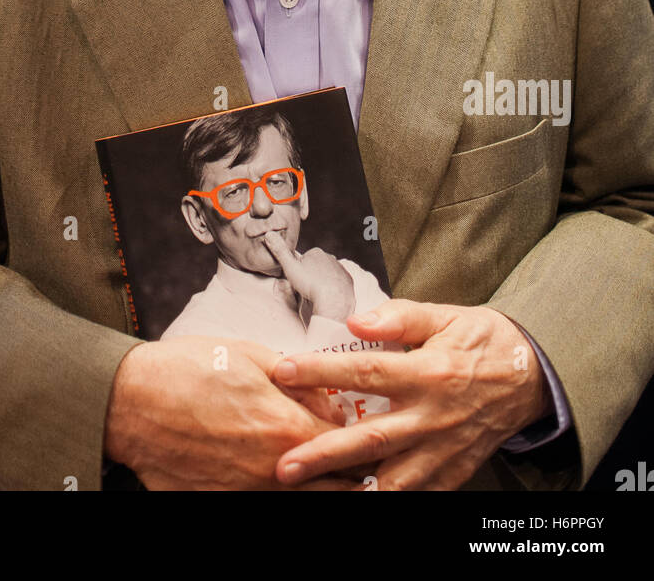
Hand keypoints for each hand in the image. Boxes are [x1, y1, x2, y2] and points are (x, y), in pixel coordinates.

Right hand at [103, 336, 356, 490]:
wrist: (130, 402)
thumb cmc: (186, 370)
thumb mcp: (251, 356)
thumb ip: (300, 381)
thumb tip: (328, 399)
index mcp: (285, 429)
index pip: (347, 444)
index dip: (356, 433)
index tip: (358, 427)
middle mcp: (273, 472)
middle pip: (336, 485)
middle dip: (348, 468)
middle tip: (351, 455)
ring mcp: (248, 495)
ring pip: (305, 500)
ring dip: (318, 485)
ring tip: (322, 471)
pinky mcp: (223, 504)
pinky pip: (267, 504)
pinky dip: (279, 492)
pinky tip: (278, 479)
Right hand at [263, 231, 354, 321]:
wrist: (333, 300)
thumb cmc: (310, 284)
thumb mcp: (290, 267)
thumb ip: (280, 251)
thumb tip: (269, 233)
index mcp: (316, 252)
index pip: (304, 259)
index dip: (299, 270)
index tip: (298, 279)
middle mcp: (330, 257)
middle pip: (316, 266)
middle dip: (311, 274)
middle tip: (307, 287)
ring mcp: (340, 268)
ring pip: (327, 273)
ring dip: (322, 280)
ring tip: (317, 292)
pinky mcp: (348, 280)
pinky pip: (338, 281)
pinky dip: (333, 286)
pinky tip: (328, 294)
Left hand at [269, 300, 551, 490]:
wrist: (531, 375)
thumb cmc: (482, 342)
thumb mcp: (444, 316)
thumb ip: (398, 318)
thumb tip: (356, 320)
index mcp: (428, 373)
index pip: (365, 373)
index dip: (321, 372)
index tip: (284, 371)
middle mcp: (433, 417)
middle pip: (370, 441)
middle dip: (324, 456)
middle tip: (286, 466)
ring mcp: (443, 450)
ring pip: (392, 481)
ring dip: (351, 489)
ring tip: (315, 495)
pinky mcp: (452, 472)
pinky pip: (416, 494)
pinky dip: (386, 499)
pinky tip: (357, 498)